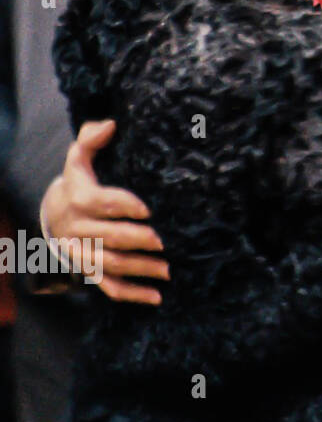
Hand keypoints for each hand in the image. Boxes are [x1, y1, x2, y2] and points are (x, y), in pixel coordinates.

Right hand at [41, 120, 167, 304]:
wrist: (54, 213)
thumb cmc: (79, 181)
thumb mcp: (80, 157)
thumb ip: (91, 139)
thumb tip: (110, 125)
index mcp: (77, 198)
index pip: (98, 202)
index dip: (122, 205)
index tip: (146, 209)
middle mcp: (77, 228)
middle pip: (106, 237)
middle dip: (135, 240)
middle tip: (162, 241)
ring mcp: (83, 252)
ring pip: (110, 264)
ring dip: (140, 269)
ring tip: (168, 270)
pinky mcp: (90, 270)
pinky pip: (109, 286)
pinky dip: (132, 294)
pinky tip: (156, 297)